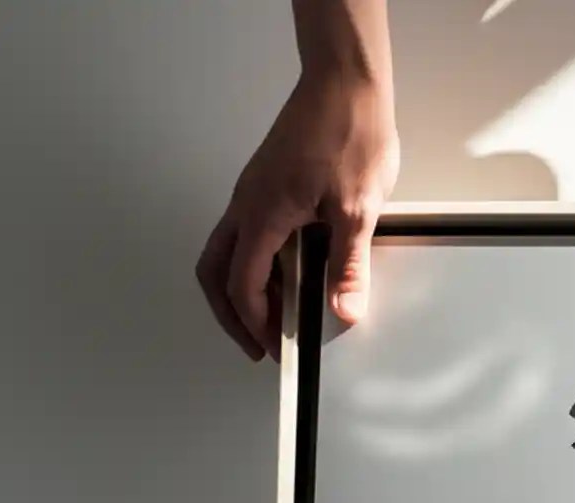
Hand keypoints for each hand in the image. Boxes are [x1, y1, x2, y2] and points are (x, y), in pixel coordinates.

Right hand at [196, 72, 398, 361]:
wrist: (346, 83)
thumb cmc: (350, 133)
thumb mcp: (358, 210)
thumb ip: (348, 265)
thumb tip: (344, 310)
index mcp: (262, 215)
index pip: (242, 285)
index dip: (255, 323)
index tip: (275, 347)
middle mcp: (247, 203)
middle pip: (216, 271)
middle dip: (232, 314)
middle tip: (258, 343)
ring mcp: (254, 191)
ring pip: (228, 251)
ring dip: (243, 287)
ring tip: (273, 315)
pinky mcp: (267, 182)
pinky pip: (248, 232)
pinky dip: (257, 262)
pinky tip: (289, 272)